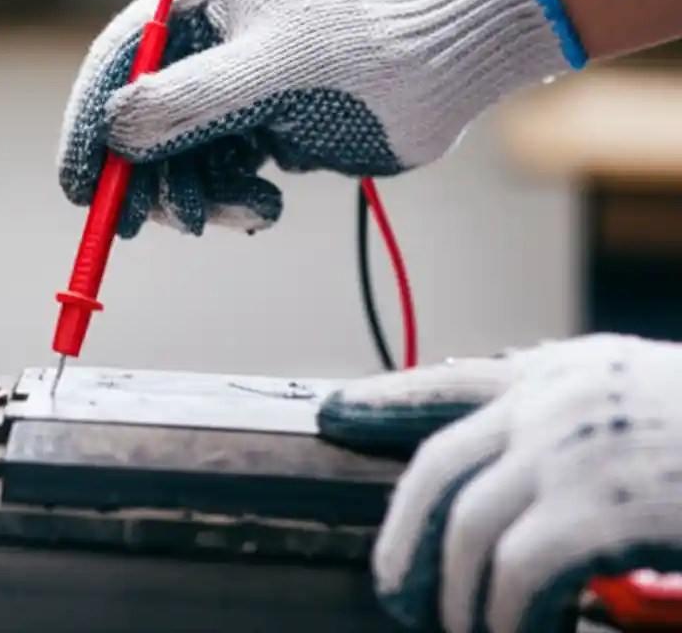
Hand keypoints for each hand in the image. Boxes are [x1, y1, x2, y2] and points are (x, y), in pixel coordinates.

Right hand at [57, 0, 580, 237]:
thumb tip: (115, 132)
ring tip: (246, 212)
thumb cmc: (365, 48)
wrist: (446, 65)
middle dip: (149, 178)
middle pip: (142, 121)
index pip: (116, 64)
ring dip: (200, 197)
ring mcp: (234, 87)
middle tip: (152, 224)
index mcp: (199, 3)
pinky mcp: (260, 125)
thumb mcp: (266, 73)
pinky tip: (265, 205)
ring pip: (180, 157)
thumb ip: (183, 103)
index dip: (90, 129)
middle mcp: (207, 43)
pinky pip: (220, 172)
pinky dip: (234, 199)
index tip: (79, 186)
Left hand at [318, 334, 681, 632]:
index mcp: (570, 373)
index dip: (387, 399)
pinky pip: (515, 577)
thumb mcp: (647, 415)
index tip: (335, 414)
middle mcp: (558, 397)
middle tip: (402, 599)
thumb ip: (577, 432)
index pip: (453, 380)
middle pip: (435, 470)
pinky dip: (510, 622)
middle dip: (405, 542)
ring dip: (459, 600)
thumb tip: (508, 476)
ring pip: (464, 533)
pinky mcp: (602, 506)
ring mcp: (575, 446)